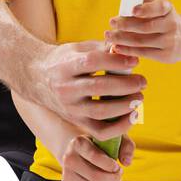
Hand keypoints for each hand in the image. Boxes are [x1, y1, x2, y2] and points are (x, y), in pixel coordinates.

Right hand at [29, 39, 145, 138]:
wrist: (38, 78)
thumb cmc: (65, 60)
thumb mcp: (79, 48)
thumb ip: (103, 49)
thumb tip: (128, 51)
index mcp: (65, 66)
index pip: (92, 62)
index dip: (116, 61)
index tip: (135, 61)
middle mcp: (66, 88)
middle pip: (99, 87)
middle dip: (125, 85)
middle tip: (142, 82)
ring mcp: (71, 108)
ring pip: (100, 112)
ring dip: (125, 106)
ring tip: (139, 98)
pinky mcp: (77, 122)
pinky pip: (100, 131)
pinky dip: (119, 127)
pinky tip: (132, 116)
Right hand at [59, 134, 134, 180]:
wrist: (80, 151)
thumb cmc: (101, 144)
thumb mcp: (114, 139)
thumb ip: (126, 146)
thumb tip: (127, 163)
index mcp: (78, 142)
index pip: (96, 158)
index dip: (111, 166)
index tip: (118, 166)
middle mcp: (68, 158)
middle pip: (96, 177)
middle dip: (113, 179)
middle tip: (119, 175)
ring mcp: (66, 173)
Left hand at [104, 0, 180, 62]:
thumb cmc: (162, 14)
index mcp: (168, 8)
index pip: (158, 7)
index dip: (145, 8)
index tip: (132, 9)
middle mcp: (172, 24)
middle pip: (146, 26)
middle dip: (126, 25)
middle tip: (111, 22)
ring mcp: (170, 41)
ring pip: (142, 41)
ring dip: (123, 39)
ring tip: (109, 35)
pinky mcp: (167, 56)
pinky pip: (144, 53)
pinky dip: (129, 50)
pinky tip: (117, 46)